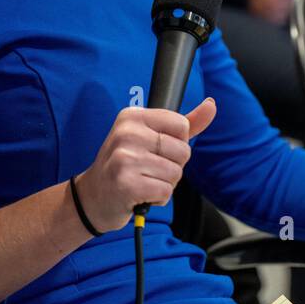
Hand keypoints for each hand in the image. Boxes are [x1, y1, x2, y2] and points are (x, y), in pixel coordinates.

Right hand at [73, 99, 217, 230]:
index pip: (182, 125)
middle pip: (182, 151)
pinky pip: (166, 191)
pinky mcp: (126, 184)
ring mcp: (124, 158)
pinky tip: (141, 195)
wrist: (93, 197)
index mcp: (133, 116)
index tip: (155, 150)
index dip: (177, 144)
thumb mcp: (152, 137)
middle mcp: (126, 133)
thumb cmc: (126, 165)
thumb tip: (211, 105)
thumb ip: (185, 123)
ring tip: (143, 182)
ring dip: (165, 184)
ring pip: (176, 173)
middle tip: (147, 170)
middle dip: (172, 167)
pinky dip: (158, 198)